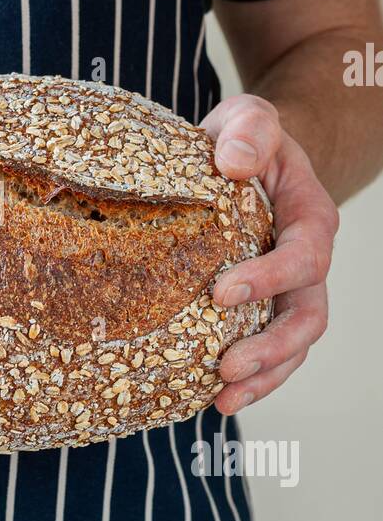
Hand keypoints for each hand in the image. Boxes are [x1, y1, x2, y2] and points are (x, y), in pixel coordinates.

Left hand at [201, 95, 338, 415]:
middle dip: (271, 348)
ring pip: (292, 345)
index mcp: (309, 218)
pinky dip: (249, 379)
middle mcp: (307, 262)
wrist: (242, 157)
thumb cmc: (244, 139)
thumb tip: (234, 161)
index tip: (220, 293)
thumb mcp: (248, 119)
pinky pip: (268, 351)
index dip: (269, 279)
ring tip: (221, 401)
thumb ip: (249, 131)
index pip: (303, 257)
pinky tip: (210, 399)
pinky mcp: (262, 309)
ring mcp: (288, 291)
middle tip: (226, 369)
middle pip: (306, 316)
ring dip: (263, 377)